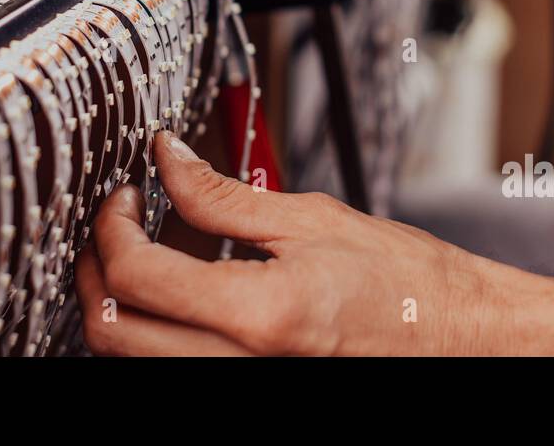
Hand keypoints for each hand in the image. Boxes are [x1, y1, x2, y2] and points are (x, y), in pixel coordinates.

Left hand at [74, 131, 519, 355]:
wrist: (459, 340)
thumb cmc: (409, 286)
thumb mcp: (312, 221)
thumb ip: (224, 196)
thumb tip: (169, 161)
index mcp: (260, 318)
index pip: (137, 278)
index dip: (112, 227)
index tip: (125, 195)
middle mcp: (240, 370)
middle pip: (112, 334)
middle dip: (94, 270)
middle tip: (115, 222)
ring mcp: (240, 389)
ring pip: (132, 361)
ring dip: (118, 304)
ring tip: (142, 250)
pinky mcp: (246, 392)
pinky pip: (171, 369)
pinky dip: (152, 331)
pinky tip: (176, 292)